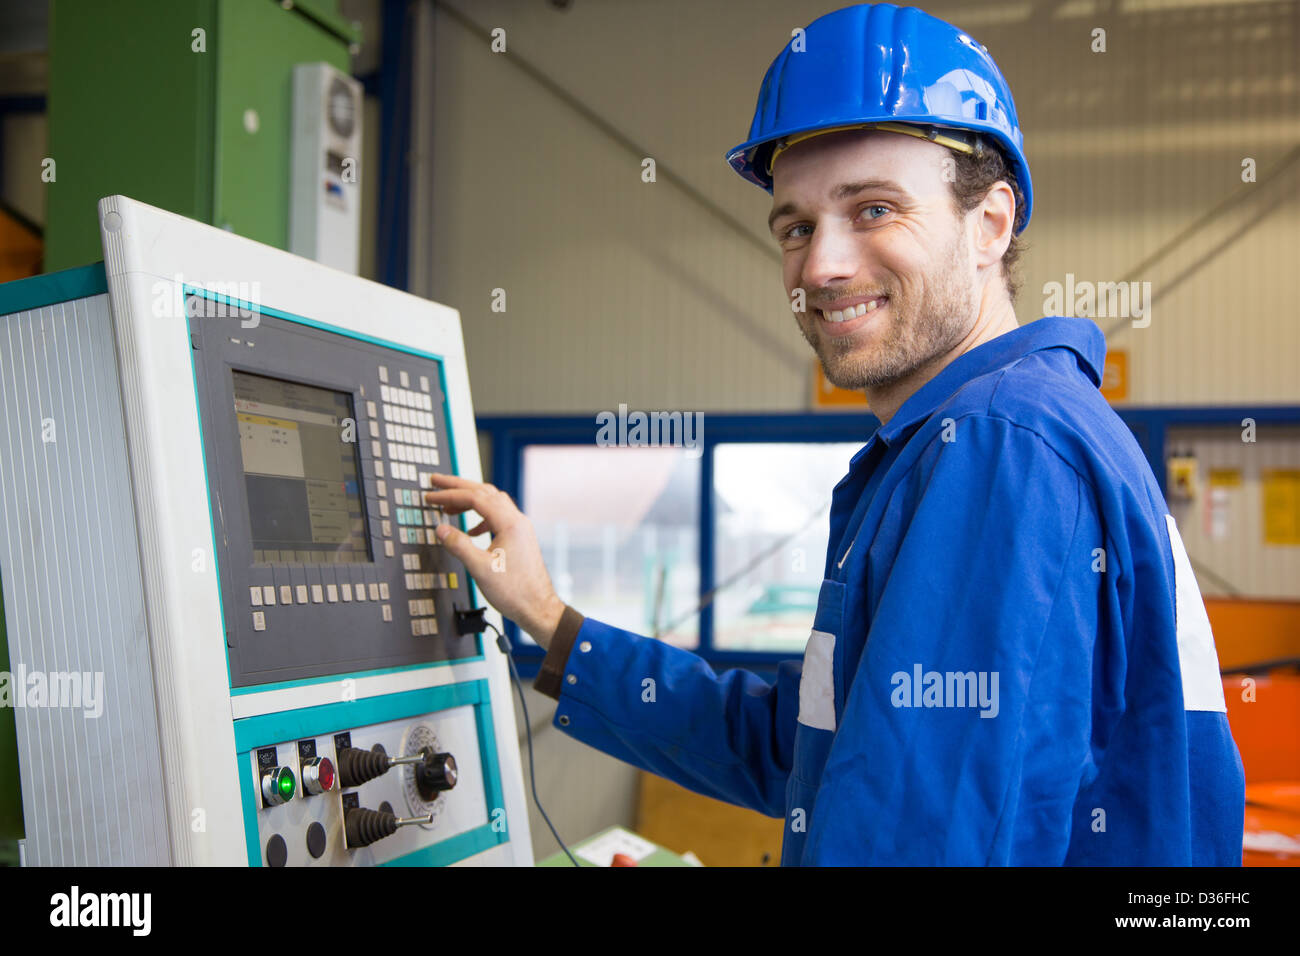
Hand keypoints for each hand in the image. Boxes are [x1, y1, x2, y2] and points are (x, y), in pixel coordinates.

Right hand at [424, 474, 564, 647]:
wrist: (538, 607)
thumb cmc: (515, 592)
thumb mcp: (480, 569)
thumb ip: (459, 546)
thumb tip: (441, 529)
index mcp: (510, 523)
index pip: (475, 498)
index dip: (450, 494)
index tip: (431, 497)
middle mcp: (517, 521)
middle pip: (484, 492)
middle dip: (458, 486)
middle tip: (436, 481)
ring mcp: (520, 528)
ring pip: (492, 502)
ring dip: (469, 499)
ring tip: (448, 504)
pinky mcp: (519, 538)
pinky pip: (497, 516)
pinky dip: (480, 516)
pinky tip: (470, 529)